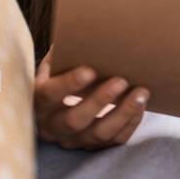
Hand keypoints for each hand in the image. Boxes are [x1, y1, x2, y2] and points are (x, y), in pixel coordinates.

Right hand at [34, 46, 150, 149]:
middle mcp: (52, 126)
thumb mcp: (53, 65)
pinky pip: (113, 141)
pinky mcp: (91, 146)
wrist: (54, 106)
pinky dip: (130, 123)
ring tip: (141, 93)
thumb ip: (63, 54)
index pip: (49, 95)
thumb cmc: (57, 76)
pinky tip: (140, 106)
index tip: (90, 70)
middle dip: (100, 100)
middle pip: (75, 120)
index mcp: (38, 101)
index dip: (69, 84)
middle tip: (121, 80)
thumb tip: (83, 32)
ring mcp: (72, 140)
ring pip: (98, 134)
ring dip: (123, 113)